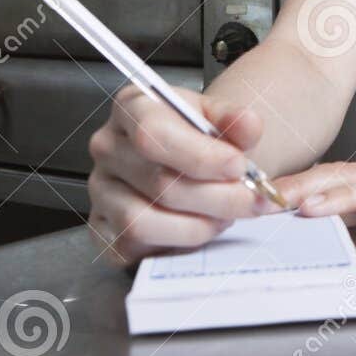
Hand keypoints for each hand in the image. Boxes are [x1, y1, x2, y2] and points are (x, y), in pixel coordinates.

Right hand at [86, 85, 271, 265]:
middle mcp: (107, 148)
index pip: (153, 133)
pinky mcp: (103, 231)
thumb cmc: (197, 137)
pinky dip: (180, 246)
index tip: (239, 166)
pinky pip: (136, 248)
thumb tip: (249, 125)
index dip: (201, 156)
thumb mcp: (217, 117)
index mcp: (132, 107)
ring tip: (226, 216)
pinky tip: (204, 229)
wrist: (184, 159)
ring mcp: (100, 191)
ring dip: (199, 225)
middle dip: (219, 198)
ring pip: (144, 222)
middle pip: (160, 183)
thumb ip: (235, 120)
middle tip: (255, 200)